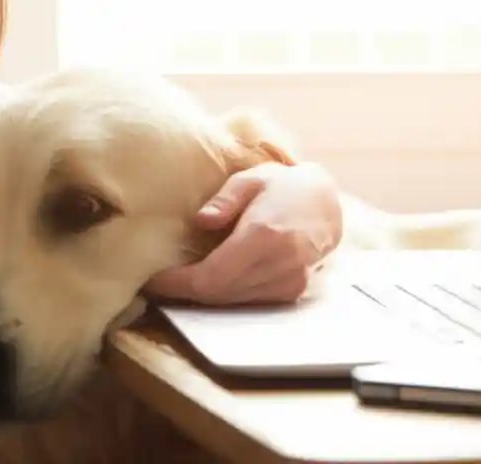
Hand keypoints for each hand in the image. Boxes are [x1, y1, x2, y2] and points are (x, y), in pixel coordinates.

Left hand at [145, 161, 342, 304]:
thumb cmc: (284, 186)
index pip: (211, 277)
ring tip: (179, 280)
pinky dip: (226, 293)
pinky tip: (212, 279)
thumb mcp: (251, 179)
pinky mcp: (293, 291)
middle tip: (158, 282)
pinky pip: (249, 301)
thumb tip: (200, 221)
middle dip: (184, 291)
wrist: (328, 204)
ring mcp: (290, 281)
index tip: (152, 280)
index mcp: (265, 236)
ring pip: (232, 301)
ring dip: (204, 294)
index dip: (178, 284)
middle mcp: (280, 264)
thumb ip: (225, 200)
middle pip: (218, 294)